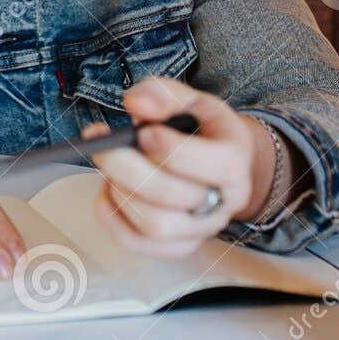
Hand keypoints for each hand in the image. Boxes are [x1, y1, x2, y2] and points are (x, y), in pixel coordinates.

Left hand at [80, 74, 275, 259]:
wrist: (216, 161)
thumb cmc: (199, 129)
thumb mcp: (189, 99)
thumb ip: (163, 94)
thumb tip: (136, 104)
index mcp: (236, 161)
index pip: (214, 164)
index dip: (173, 150)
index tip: (143, 132)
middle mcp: (224, 202)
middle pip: (173, 197)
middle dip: (128, 169)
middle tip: (102, 146)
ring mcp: (202, 229)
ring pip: (155, 226)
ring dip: (120, 193)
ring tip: (107, 167)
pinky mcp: (176, 245)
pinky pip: (136, 242)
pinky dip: (111, 217)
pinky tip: (107, 189)